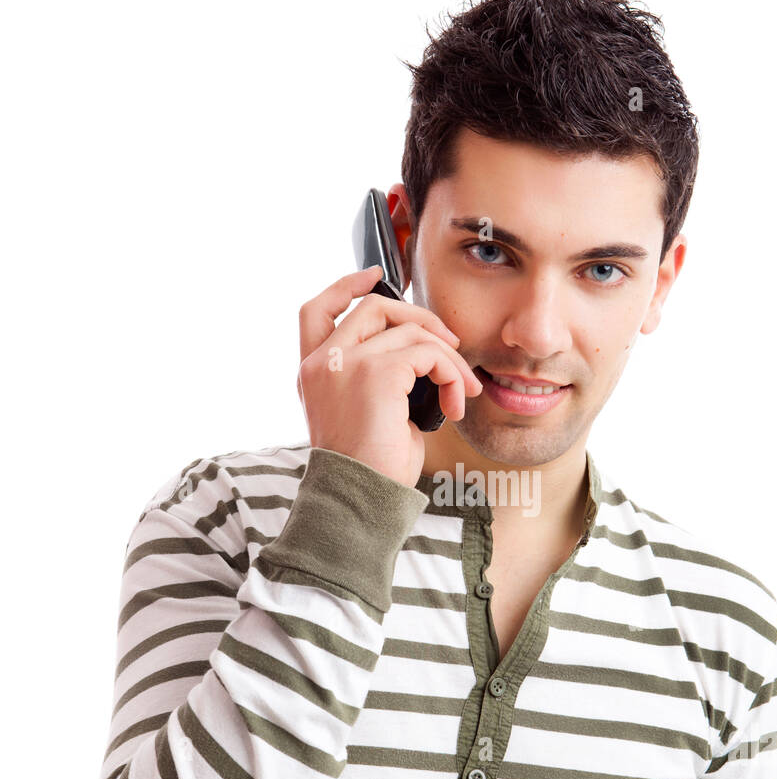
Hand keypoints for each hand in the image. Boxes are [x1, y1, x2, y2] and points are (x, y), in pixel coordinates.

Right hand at [296, 265, 481, 487]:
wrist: (359, 500)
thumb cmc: (368, 471)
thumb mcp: (367, 415)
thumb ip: (378, 377)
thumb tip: (422, 356)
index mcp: (314, 372)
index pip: (317, 310)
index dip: (347, 286)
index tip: (377, 277)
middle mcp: (322, 363)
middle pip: (373, 307)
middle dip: (421, 318)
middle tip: (451, 345)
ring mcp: (346, 364)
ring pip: (411, 332)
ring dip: (448, 358)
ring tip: (461, 391)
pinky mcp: (376, 374)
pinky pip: (428, 354)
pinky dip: (450, 374)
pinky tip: (454, 405)